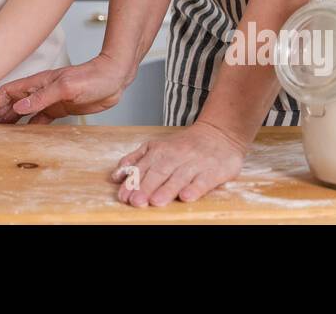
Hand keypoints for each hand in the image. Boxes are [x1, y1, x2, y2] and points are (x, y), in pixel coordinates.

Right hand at [0, 53, 131, 123]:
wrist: (113, 79)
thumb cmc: (91, 77)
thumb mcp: (66, 87)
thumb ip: (41, 97)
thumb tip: (19, 107)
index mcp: (37, 83)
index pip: (7, 92)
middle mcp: (39, 91)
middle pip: (12, 103)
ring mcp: (49, 100)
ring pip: (23, 113)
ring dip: (12, 122)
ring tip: (1, 135)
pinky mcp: (59, 109)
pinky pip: (39, 120)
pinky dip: (30, 127)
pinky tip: (25, 136)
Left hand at [111, 120, 247, 206]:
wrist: (219, 133)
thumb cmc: (184, 145)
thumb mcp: (157, 146)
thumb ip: (137, 159)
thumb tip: (116, 176)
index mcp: (160, 150)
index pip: (143, 168)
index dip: (133, 182)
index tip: (123, 196)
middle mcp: (175, 156)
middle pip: (158, 172)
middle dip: (146, 187)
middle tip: (136, 201)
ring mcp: (194, 164)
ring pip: (178, 177)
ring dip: (166, 190)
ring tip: (155, 202)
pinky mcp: (213, 171)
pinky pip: (203, 181)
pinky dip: (194, 189)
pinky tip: (186, 197)